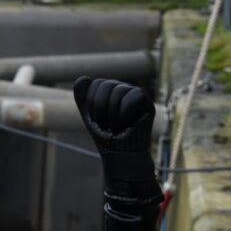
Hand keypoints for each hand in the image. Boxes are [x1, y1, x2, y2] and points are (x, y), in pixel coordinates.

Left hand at [72, 76, 160, 203]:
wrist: (120, 154)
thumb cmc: (105, 135)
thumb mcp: (89, 115)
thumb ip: (83, 97)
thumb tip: (84, 77)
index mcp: (108, 90)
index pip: (95, 84)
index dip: (91, 104)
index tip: (95, 120)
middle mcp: (122, 88)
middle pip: (105, 85)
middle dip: (100, 109)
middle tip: (105, 126)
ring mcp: (135, 94)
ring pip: (119, 90)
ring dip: (112, 113)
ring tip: (115, 127)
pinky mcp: (147, 103)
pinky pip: (135, 95)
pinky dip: (125, 112)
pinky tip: (125, 124)